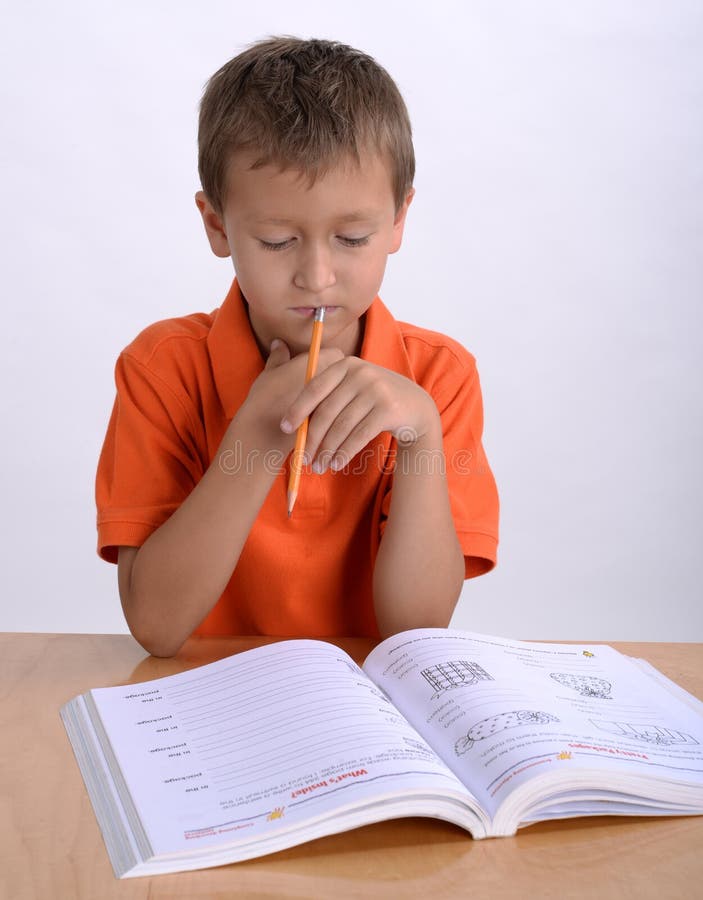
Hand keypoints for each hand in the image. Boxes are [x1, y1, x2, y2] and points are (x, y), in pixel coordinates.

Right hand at [237, 340, 344, 452]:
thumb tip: (279, 343)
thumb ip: (279, 356)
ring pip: (344, 395)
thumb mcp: (270, 372)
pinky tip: (319, 419)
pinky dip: (334, 415)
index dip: (330, 360)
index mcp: (317, 361)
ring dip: (337, 397)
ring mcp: (333, 398)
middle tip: (324, 386)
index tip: (320, 366)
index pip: (336, 355)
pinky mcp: (333, 419)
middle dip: (338, 380)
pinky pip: (340, 413)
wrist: (264, 430)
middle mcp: (329, 378)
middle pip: (344, 375)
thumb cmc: (265, 398)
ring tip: (320, 404)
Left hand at [280, 356, 440, 471]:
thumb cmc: (373, 399)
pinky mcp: (388, 409)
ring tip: (319, 466)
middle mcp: (360, 373)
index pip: (314, 388)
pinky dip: (344, 452)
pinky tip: (337, 464)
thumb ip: (328, 396)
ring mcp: (376, 390)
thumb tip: (294, 424)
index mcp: (345, 365)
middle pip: (327, 411)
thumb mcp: (353, 387)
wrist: (415, 406)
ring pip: (341, 426)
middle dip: (312, 438)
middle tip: (303, 458)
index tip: (285, 428)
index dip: (297, 409)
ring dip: (327, 450)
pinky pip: (358, 435)